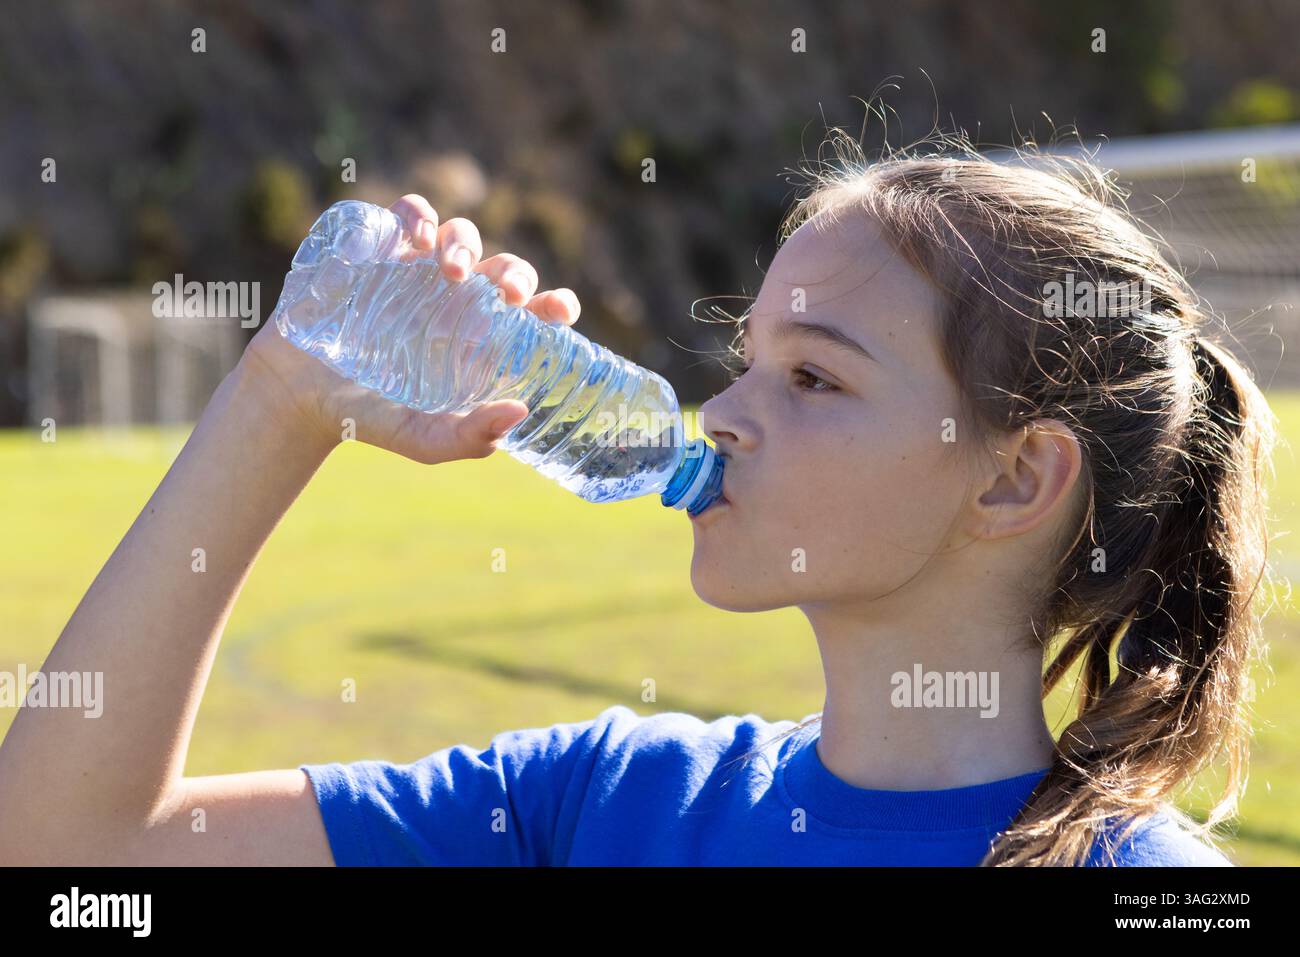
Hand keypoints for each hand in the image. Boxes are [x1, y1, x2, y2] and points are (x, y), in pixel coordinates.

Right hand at [241, 193, 581, 463]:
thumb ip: (468, 437)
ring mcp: (420, 269)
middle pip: (505, 268)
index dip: (555, 304)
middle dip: (515, 273)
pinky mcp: (379, 246)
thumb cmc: (370, 417)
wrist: (299, 395)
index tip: (562, 311)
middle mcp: (459, 298)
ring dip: (465, 245)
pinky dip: (420, 214)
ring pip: (462, 234)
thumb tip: (520, 412)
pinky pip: (411, 212)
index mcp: (483, 337)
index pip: (534, 312)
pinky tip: (418, 239)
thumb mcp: (422, 439)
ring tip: (450, 272)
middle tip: (507, 295)